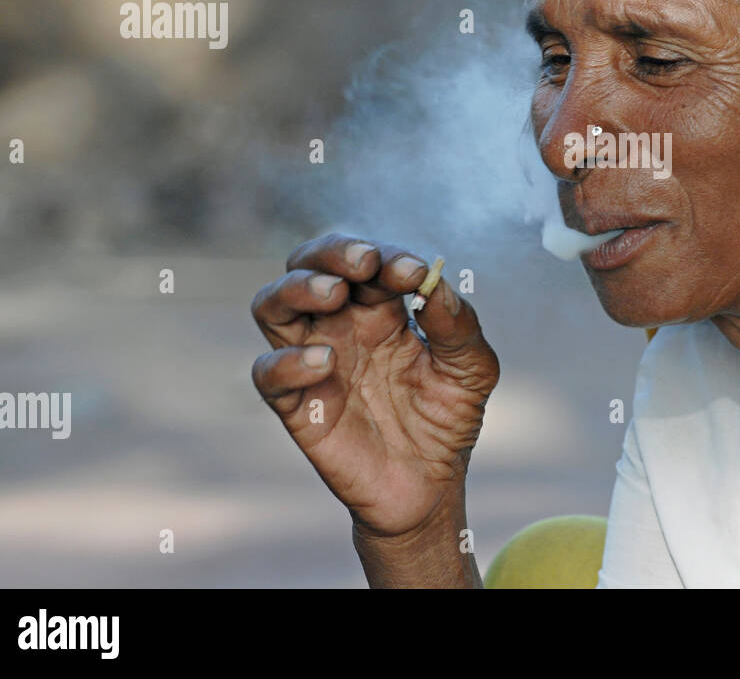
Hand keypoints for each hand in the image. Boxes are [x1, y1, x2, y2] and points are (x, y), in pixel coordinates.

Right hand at [250, 234, 498, 538]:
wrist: (432, 486)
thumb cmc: (448, 418)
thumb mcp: (472, 369)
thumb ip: (459, 325)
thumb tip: (434, 285)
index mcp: (381, 307)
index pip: (369, 261)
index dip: (388, 257)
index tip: (415, 273)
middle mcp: (340, 325)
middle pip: (308, 264)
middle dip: (331, 253)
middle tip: (364, 262)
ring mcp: (313, 360)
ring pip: (272, 305)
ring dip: (296, 288)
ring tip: (332, 293)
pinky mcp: (297, 405)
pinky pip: (268, 373)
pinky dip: (287, 361)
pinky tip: (325, 363)